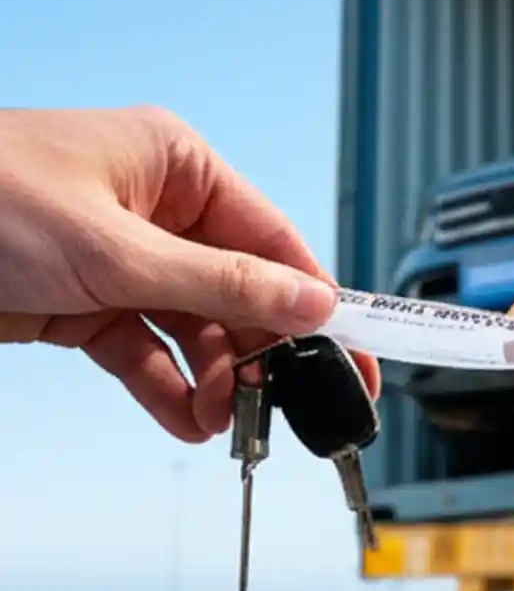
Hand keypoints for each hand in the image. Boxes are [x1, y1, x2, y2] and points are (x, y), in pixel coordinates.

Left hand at [0, 106, 379, 442]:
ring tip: (223, 423)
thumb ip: (220, 283)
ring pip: (194, 328)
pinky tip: (186, 418)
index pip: (273, 241)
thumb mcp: (114, 248)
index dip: (318, 300)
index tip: (353, 353)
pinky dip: (165, 386)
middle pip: (238, 291)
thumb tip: (311, 302)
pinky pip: (144, 350)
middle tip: (282, 407)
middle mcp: (158, 211)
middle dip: (259, 353)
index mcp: (178, 168)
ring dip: (214, 380)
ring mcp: (121, 258)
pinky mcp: (84, 301)